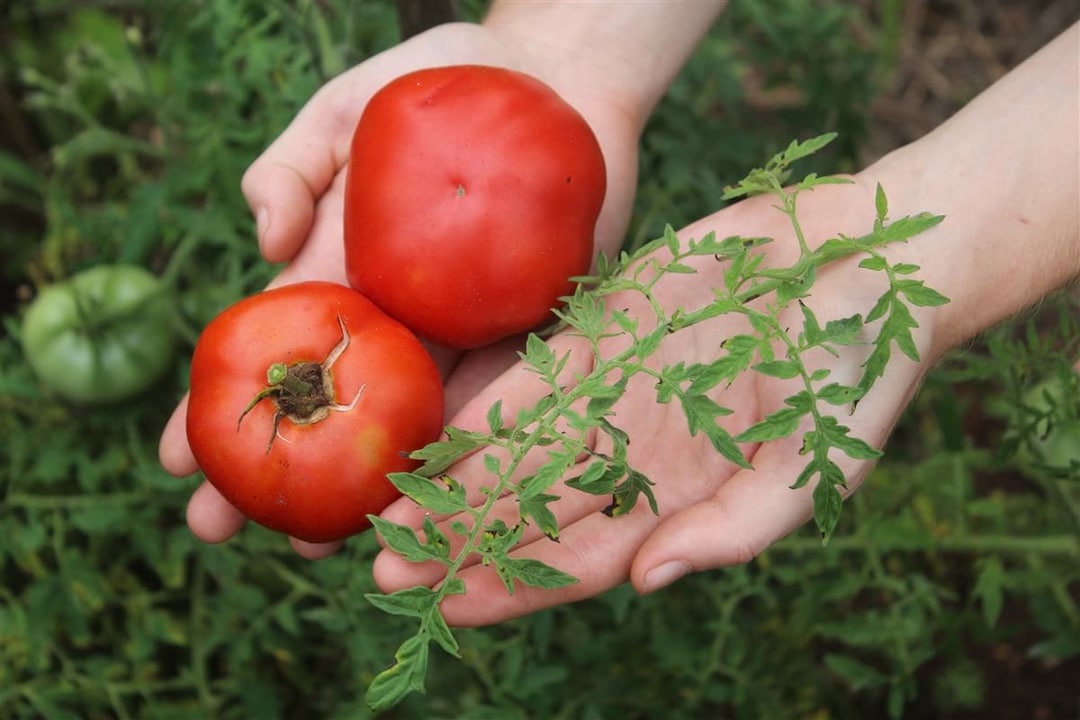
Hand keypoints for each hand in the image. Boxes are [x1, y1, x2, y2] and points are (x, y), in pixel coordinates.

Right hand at [158, 20, 644, 556]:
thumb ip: (292, 166)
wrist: (552, 79)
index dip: (221, 403)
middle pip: (328, 407)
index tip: (176, 460)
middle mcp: (399, 318)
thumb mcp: (344, 109)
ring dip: (361, 488)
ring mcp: (463, 334)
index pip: (272, 350)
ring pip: (407, 426)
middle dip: (273, 468)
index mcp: (345, 273)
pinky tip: (430, 501)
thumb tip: (264, 243)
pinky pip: (500, 399)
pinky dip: (465, 449)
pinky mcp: (535, 334)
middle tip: (221, 529)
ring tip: (314, 545)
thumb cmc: (440, 82)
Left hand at [371, 176, 944, 625]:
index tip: (446, 601)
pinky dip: (486, 410)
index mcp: (681, 499)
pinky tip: (436, 436)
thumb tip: (650, 581)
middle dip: (462, 544)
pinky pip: (535, 378)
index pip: (581, 558)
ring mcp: (617, 393)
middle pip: (534, 512)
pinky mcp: (608, 332)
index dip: (514, 583)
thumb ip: (736, 528)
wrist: (864, 264)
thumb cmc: (855, 372)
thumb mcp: (818, 464)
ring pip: (520, 452)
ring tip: (390, 513)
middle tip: (388, 569)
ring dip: (457, 486)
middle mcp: (636, 454)